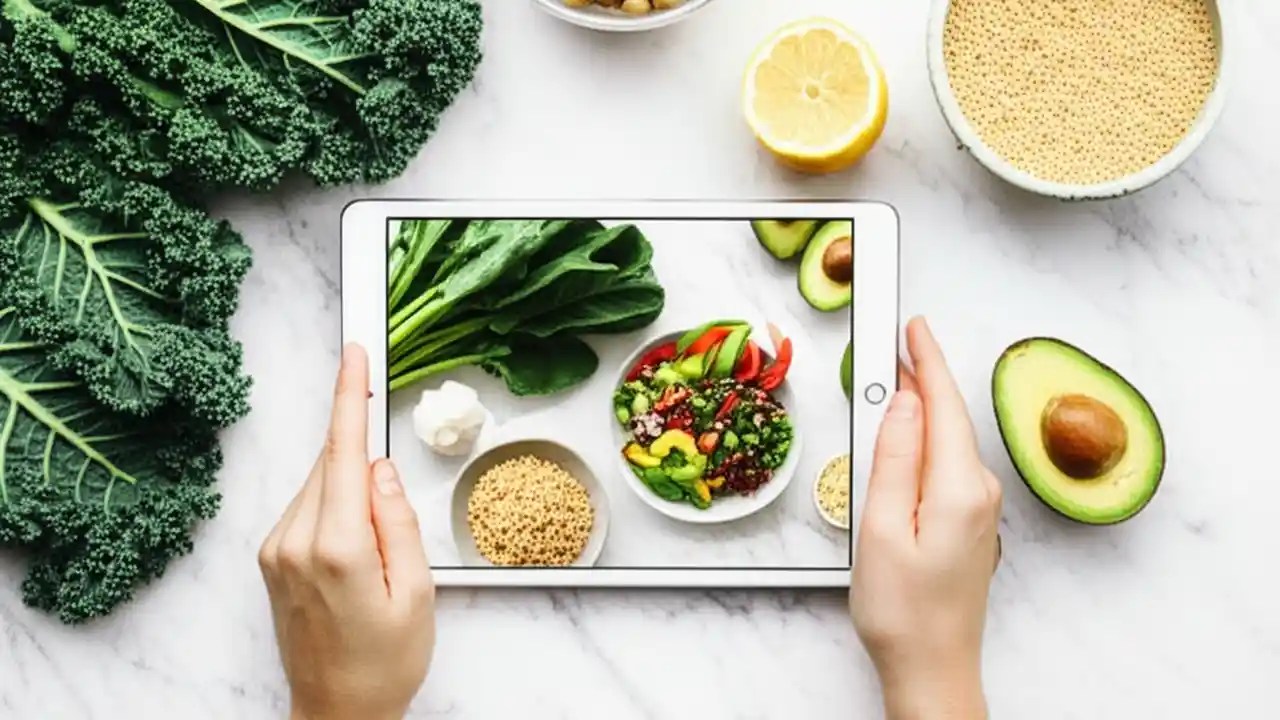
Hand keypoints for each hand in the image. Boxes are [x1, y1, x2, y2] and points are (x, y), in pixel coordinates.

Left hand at [259, 344, 434, 719]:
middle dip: (366, 459)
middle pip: (334, 464)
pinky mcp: (271, 557)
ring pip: (322, 484)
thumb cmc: (384, 662)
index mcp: (337, 548)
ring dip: (353, 489)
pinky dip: (337, 506)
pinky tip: (358, 550)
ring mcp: (277, 549)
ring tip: (380, 552)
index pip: (344, 453)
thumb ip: (399, 521)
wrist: (337, 710)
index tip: (354, 355)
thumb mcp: (418, 592)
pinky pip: (309, 506)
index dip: (350, 397)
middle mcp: (295, 542)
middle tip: (394, 503)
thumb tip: (383, 468)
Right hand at [851, 317, 1001, 719]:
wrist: (932, 669)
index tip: (913, 324)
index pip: (943, 404)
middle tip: (892, 343)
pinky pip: (948, 463)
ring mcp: (979, 509)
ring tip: (894, 380)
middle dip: (922, 377)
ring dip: (923, 408)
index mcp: (959, 489)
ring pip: (948, 439)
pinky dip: (927, 438)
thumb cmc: (902, 612)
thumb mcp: (881, 528)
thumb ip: (893, 458)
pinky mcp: (970, 523)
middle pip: (948, 417)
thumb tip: (905, 402)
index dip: (927, 359)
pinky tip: (908, 435)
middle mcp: (979, 493)